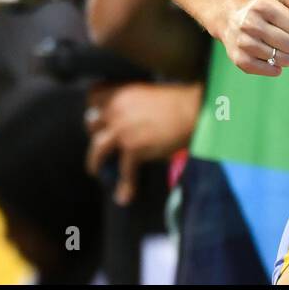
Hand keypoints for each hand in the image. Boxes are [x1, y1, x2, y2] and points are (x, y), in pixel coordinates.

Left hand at [85, 82, 201, 205]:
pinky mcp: (133, 148)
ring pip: (98, 149)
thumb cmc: (181, 103)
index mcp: (122, 93)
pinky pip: (123, 170)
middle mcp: (117, 109)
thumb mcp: (151, 95)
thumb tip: (128, 123)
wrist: (196, 111)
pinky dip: (124, 185)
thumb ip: (134, 105)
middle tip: (103, 144)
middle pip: (92, 124)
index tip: (96, 118)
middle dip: (95, 135)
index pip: (93, 98)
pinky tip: (124, 196)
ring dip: (95, 162)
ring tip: (97, 171)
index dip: (94, 109)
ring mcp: (123, 130)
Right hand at [220, 0, 288, 76]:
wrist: (232, 19)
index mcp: (262, 5)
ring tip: (278, 48)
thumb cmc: (267, 7)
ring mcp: (242, 42)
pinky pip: (268, 70)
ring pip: (281, 59)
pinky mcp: (239, 59)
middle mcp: (249, 23)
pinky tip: (273, 61)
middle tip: (285, 38)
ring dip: (286, 57)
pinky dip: (275, 68)